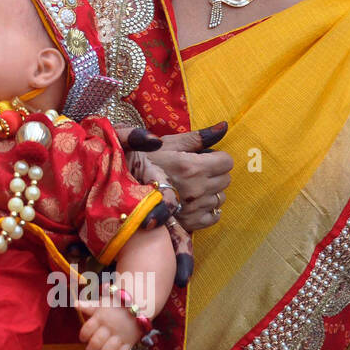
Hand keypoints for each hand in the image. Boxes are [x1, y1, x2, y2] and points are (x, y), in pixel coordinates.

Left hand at [77, 304, 138, 349]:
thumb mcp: (103, 303)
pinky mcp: (130, 342)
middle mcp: (110, 327)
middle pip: (97, 341)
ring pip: (109, 349)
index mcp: (101, 317)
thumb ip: (89, 306)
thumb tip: (75, 304)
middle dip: (91, 349)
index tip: (82, 338)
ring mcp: (120, 335)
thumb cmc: (117, 305)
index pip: (87, 328)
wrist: (139, 306)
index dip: (83, 335)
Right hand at [118, 122, 232, 232]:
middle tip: (196, 172)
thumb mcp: (169, 144)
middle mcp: (196, 188)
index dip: (217, 158)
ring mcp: (195, 207)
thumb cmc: (146, 162)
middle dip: (214, 173)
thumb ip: (198, 137)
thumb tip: (224, 127)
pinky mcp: (191, 222)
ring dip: (211, 191)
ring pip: (221, 197)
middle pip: (226, 179)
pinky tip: (193, 203)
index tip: (204, 158)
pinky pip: (215, 215)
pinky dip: (208, 209)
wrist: (122, 189)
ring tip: (192, 188)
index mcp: (192, 166)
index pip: (227, 161)